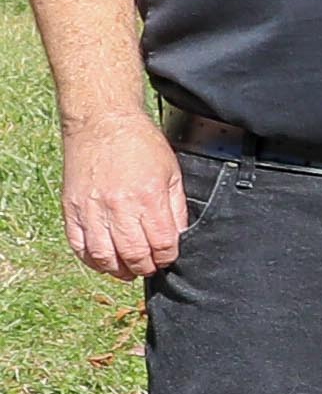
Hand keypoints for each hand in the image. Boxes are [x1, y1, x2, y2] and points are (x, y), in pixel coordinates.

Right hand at [60, 110, 186, 282]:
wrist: (103, 123)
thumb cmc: (140, 144)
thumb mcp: (171, 173)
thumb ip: (175, 208)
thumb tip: (177, 237)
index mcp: (148, 197)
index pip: (161, 243)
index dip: (167, 257)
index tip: (168, 258)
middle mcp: (119, 206)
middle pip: (133, 254)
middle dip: (144, 267)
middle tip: (149, 267)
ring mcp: (91, 208)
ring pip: (103, 256)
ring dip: (117, 270)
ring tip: (127, 270)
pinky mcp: (71, 208)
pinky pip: (78, 244)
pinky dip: (91, 259)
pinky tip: (102, 261)